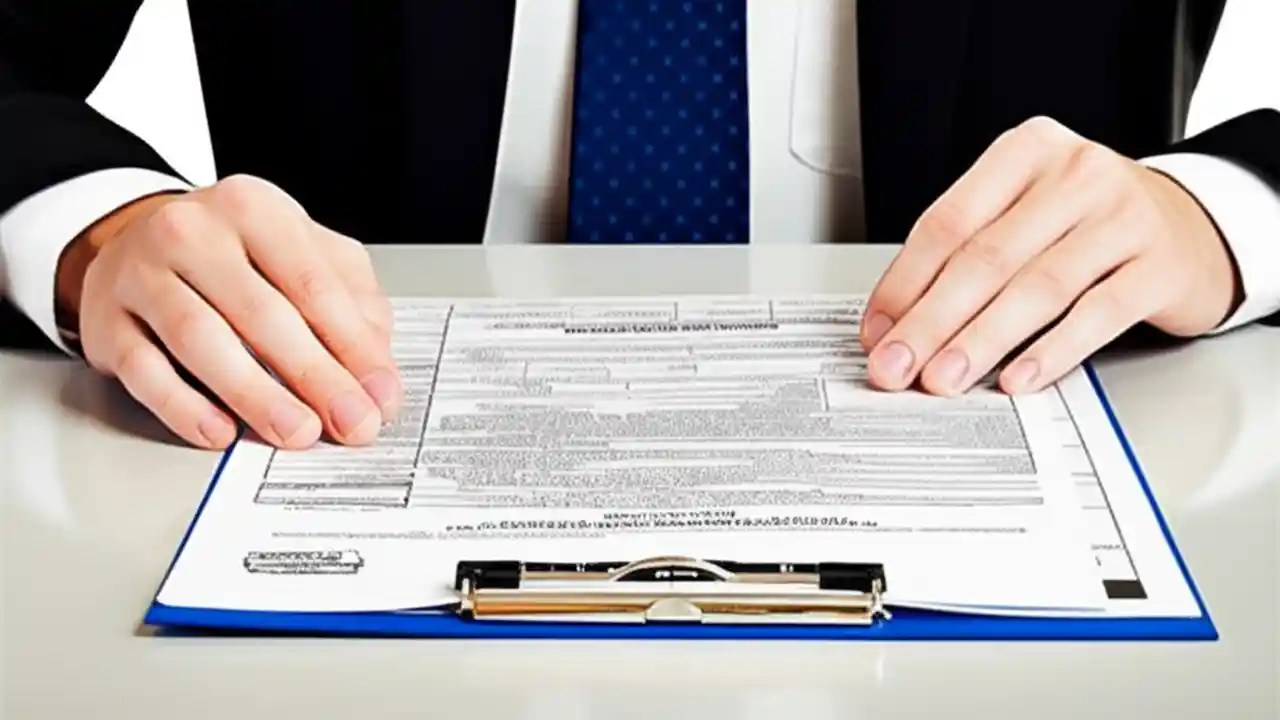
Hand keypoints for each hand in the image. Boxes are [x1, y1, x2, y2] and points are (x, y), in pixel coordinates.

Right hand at [57, 175, 399, 449]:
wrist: (134, 237)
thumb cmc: (234, 252)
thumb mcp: (304, 252)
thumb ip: (352, 302)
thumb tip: (376, 371)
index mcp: (253, 208)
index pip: (314, 284)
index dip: (354, 346)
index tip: (380, 395)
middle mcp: (193, 232)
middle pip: (263, 315)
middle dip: (316, 378)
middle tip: (351, 423)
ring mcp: (141, 273)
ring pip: (203, 341)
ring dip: (257, 396)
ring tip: (298, 431)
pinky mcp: (105, 320)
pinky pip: (144, 371)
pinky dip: (184, 407)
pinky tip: (220, 432)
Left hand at [861, 116, 1240, 395]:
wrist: (1193, 225)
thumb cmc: (1088, 224)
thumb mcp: (1025, 215)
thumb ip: (965, 256)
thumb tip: (898, 326)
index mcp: (1025, 152)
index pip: (948, 222)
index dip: (904, 284)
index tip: (877, 332)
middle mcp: (1075, 174)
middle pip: (985, 257)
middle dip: (931, 321)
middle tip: (897, 368)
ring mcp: (1122, 217)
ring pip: (1036, 287)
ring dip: (982, 340)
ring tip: (945, 378)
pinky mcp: (1159, 265)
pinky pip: (1096, 314)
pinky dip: (1052, 351)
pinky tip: (1018, 377)